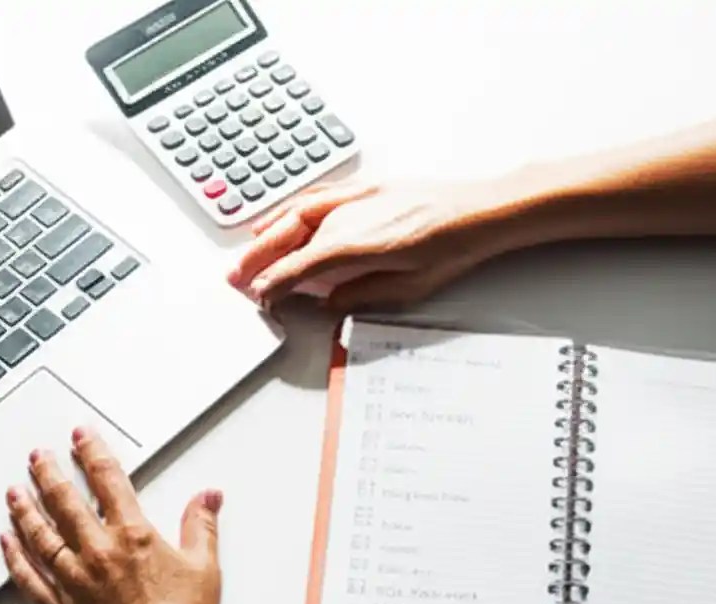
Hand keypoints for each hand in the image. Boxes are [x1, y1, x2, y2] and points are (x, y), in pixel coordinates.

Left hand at [0, 428, 291, 603]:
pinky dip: (15, 558)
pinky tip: (7, 542)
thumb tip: (208, 498)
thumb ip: (201, 526)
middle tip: (37, 456)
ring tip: (14, 491)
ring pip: (40, 535)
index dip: (92, 452)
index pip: (108, 479)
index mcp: (133, 535)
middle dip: (48, 473)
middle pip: (64, 500)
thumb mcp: (204, 567)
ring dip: (25, 509)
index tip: (81, 436)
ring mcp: (75, 581)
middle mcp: (99, 552)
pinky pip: (29, 578)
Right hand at [228, 177, 523, 310]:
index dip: (272, 284)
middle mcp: (346, 217)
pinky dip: (290, 207)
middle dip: (257, 259)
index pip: (297, 267)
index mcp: (353, 245)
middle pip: (285, 238)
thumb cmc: (451, 248)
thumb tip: (328, 303)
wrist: (480, 211)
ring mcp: (352, 198)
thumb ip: (359, 295)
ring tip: (247, 250)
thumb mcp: (407, 287)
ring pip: (294, 214)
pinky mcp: (363, 188)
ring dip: (267, 233)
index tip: (258, 297)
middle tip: (235, 278)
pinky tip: (281, 216)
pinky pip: (315, 196)